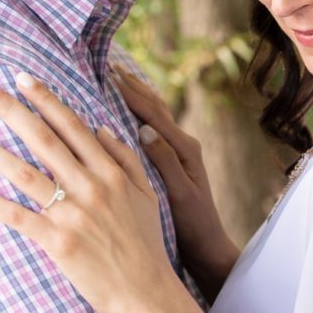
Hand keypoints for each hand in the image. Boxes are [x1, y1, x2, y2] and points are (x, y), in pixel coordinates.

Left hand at [0, 74, 181, 312]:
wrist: (149, 295)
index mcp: (111, 172)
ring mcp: (74, 215)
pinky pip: (17, 216)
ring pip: (25, 173)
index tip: (21, 78)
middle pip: (44, 140)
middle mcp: (91, 187)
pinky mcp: (59, 243)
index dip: (45, 99)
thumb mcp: (147, 196)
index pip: (73, 126)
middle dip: (11, 110)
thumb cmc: (146, 248)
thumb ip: (126, 159)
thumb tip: (101, 127)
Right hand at [110, 65, 239, 296]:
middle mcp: (182, 146)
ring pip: (153, 115)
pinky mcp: (170, 163)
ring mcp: (176, 153)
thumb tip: (144, 127)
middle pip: (153, 105)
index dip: (128, 91)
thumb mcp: (179, 196)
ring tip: (112, 76)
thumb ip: (164, 162)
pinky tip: (120, 111)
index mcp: (184, 149)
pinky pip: (150, 130)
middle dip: (131, 84)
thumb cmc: (194, 228)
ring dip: (134, 94)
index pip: (151, 112)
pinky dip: (136, 114)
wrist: (208, 249)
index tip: (105, 72)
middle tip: (105, 63)